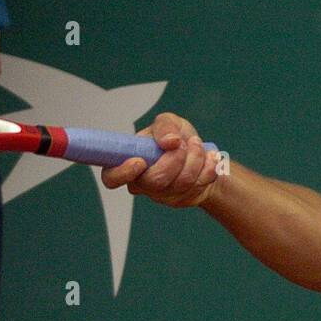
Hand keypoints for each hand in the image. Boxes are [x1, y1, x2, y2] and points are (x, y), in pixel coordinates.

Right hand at [101, 112, 221, 207]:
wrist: (201, 154)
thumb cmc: (177, 138)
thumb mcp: (169, 121)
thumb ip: (165, 125)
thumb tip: (169, 141)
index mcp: (129, 161)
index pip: (111, 177)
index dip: (122, 173)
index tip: (140, 161)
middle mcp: (142, 182)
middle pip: (155, 181)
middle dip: (175, 158)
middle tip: (183, 143)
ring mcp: (162, 194)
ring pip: (180, 183)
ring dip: (195, 159)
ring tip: (197, 145)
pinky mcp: (181, 199)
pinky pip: (197, 187)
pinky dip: (208, 167)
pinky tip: (209, 158)